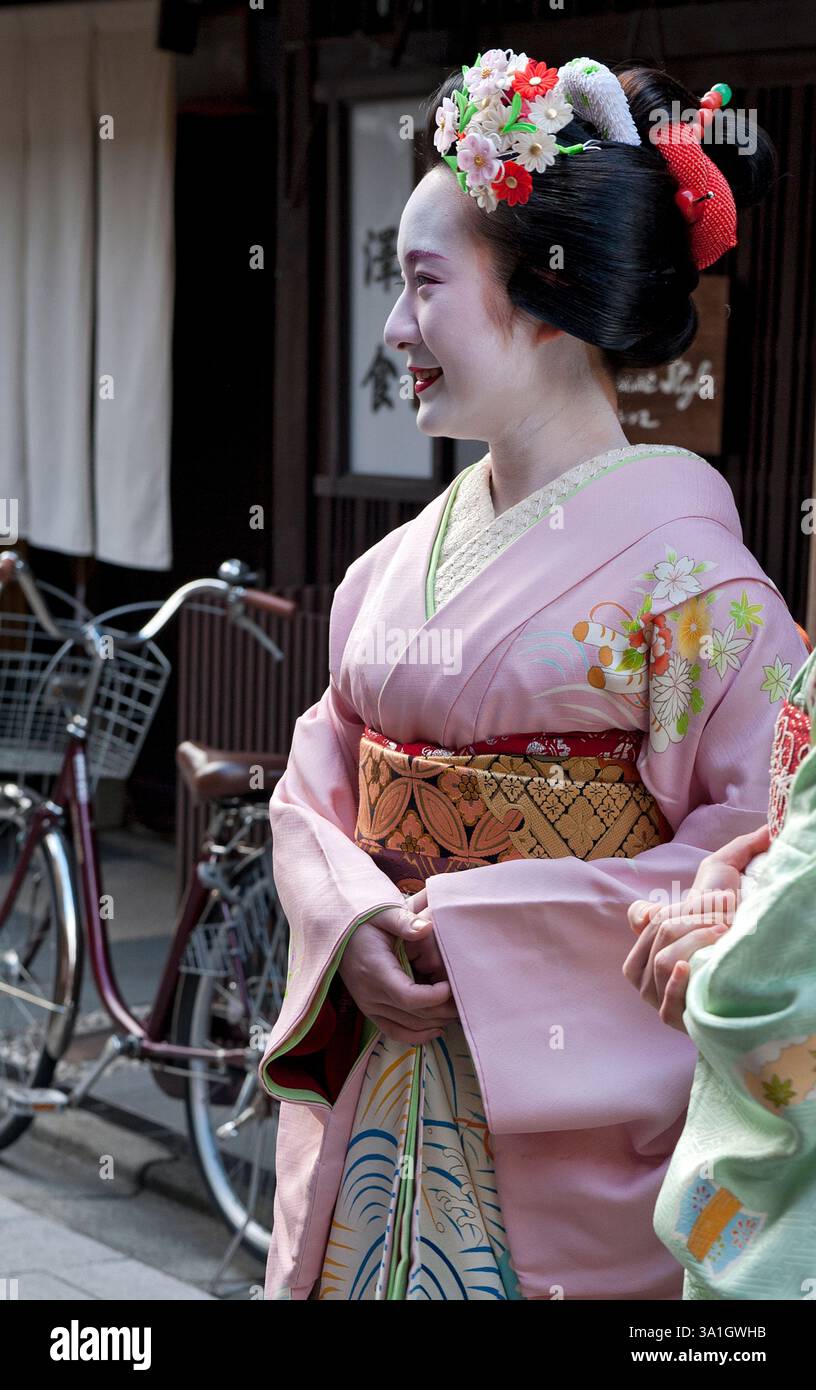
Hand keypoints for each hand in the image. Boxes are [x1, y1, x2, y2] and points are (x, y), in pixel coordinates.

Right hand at [337, 895, 457, 1045]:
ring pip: (408, 1026)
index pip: (407, 996)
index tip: (451, 985)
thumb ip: (404, 921)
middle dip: (442, 1010)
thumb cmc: (364, 922)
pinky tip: (437, 1029)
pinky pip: (394, 1032)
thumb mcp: (382, 914)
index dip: (433, 996)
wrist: (339, 935)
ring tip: (457, 1011)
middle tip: (465, 999)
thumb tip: (427, 927)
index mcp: (375, 971)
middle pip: (413, 1014)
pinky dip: (417, 1036)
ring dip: (435, 1022)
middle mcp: (370, 994)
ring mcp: (369, 1006)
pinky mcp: (371, 1012)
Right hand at [622, 823, 770, 1031]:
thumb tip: (767, 829)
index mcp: (654, 936)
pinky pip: (663, 1003)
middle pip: (656, 934)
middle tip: (721, 922)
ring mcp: (655, 994)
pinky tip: (686, 969)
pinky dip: (673, 985)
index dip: (653, 910)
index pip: (639, 917)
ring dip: (690, 946)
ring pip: (660, 961)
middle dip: (687, 923)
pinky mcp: (671, 1019)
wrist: (750, 983)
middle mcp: (648, 964)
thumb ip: (739, 854)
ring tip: (719, 939)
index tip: (683, 906)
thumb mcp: (733, 891)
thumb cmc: (735, 934)